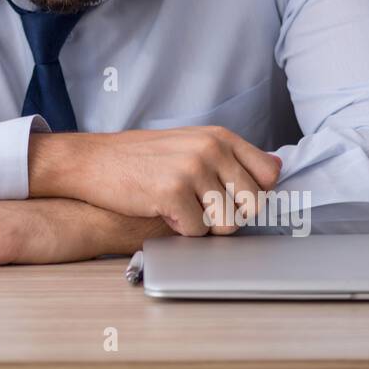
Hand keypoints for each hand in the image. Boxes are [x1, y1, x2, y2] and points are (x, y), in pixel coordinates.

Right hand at [30, 125, 282, 235]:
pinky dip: (180, 231)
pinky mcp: (172, 193)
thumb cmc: (139, 157)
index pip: (269, 175)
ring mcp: (192, 170)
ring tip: (180, 210)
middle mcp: (210, 149)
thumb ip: (229, 157)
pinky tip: (162, 213)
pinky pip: (196, 232)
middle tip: (200, 210)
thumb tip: (276, 170)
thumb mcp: (189, 144)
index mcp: (218, 137)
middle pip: (252, 205)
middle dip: (229, 217)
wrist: (92, 161)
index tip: (238, 202)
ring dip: (205, 226)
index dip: (256, 196)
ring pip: (227, 223)